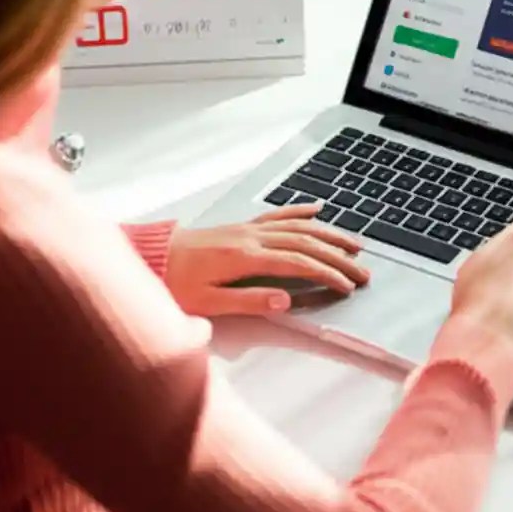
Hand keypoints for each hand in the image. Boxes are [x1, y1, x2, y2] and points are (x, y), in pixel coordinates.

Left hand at [164, 203, 369, 316]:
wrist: (150, 258)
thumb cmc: (175, 284)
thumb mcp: (208, 303)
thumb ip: (249, 301)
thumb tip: (286, 301)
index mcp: (245, 258)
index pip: (298, 264)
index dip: (327, 274)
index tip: (347, 287)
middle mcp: (251, 238)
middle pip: (306, 244)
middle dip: (338, 258)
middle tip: (362, 272)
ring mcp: (248, 229)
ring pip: (298, 227)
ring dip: (329, 234)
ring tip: (354, 245)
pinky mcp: (242, 226)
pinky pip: (278, 214)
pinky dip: (301, 211)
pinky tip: (319, 208)